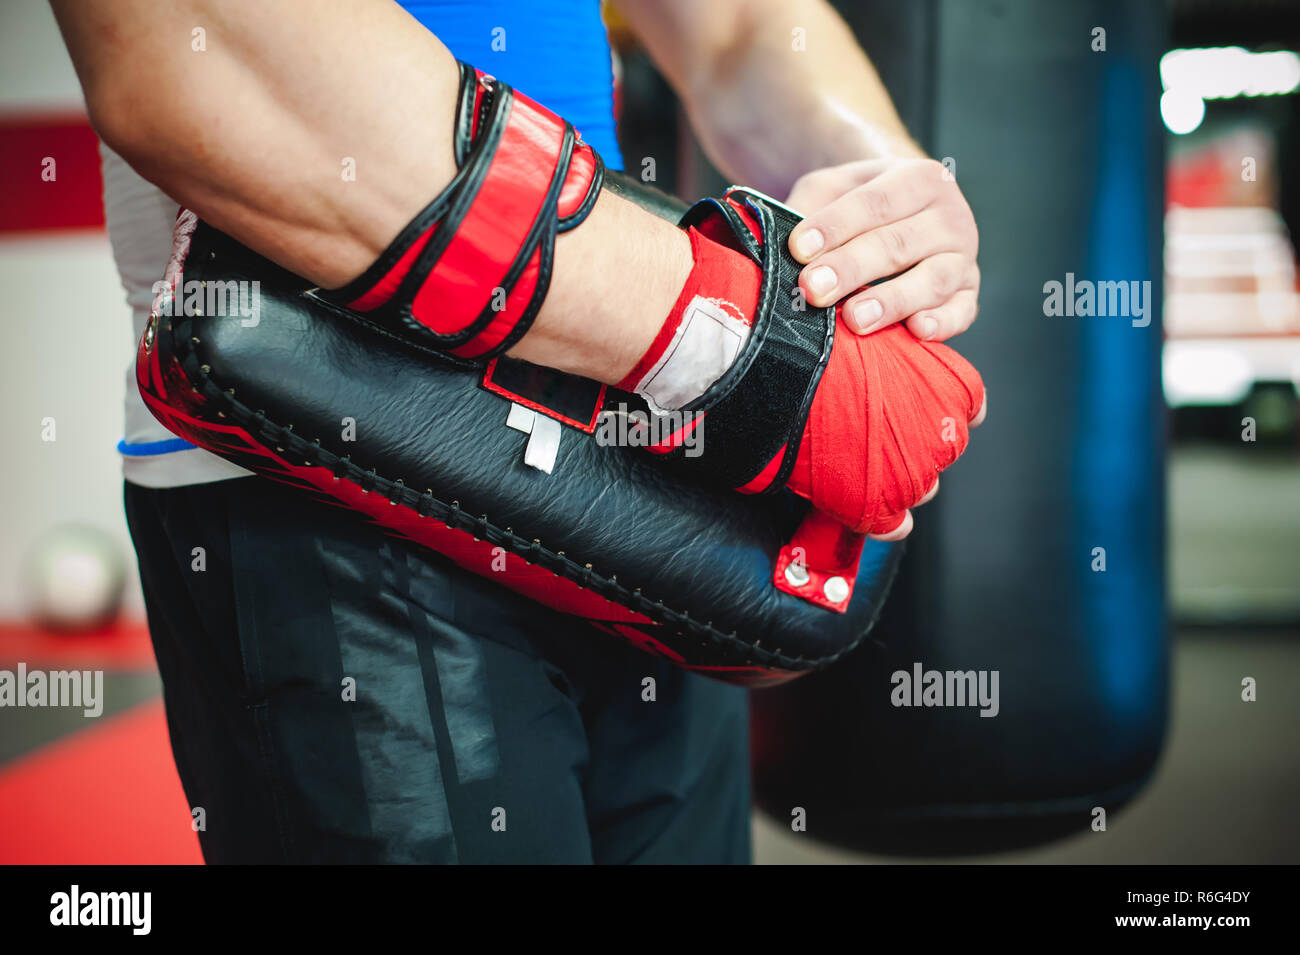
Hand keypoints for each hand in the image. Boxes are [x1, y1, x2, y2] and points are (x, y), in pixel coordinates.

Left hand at [785, 157, 979, 342]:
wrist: (905, 214)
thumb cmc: (859, 205)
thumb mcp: (832, 188)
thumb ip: (810, 206)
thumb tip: (777, 241)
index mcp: (918, 179)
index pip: (875, 203)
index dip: (836, 226)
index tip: (799, 248)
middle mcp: (949, 216)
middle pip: (898, 245)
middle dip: (852, 269)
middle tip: (813, 289)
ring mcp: (963, 257)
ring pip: (933, 280)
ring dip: (892, 301)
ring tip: (854, 319)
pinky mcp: (969, 295)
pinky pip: (962, 312)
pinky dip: (943, 323)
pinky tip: (916, 331)